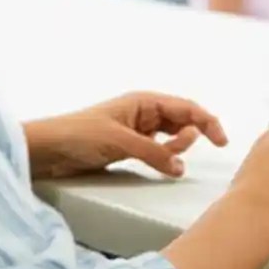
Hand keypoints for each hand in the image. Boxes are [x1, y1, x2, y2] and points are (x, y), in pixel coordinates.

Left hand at [23, 92, 227, 179]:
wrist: (46, 149)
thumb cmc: (78, 134)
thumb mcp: (120, 142)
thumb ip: (154, 154)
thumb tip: (180, 167)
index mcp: (144, 101)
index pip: (186, 108)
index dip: (207, 122)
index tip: (222, 141)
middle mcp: (144, 113)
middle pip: (183, 121)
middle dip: (192, 137)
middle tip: (186, 154)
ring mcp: (137, 130)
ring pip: (171, 137)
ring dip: (177, 149)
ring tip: (169, 161)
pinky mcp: (128, 147)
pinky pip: (157, 150)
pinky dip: (165, 157)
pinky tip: (165, 166)